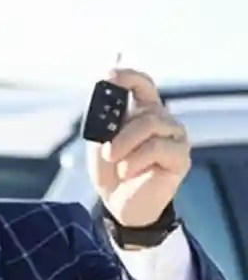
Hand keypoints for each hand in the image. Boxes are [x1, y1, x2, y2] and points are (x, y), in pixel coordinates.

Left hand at [88, 68, 190, 226]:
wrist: (118, 202)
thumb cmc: (110, 169)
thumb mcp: (100, 142)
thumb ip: (104, 121)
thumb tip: (106, 99)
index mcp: (141, 111)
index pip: (142, 84)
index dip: (127, 77)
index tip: (108, 77)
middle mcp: (162, 119)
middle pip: (145, 109)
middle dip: (119, 131)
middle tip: (106, 152)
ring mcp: (174, 137)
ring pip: (150, 125)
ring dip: (125, 145)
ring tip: (116, 164)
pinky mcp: (180, 156)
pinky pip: (158, 147)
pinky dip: (136, 160)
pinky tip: (127, 171)